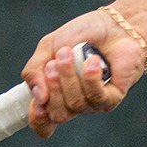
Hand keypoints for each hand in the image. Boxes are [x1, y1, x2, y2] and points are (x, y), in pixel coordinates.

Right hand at [20, 7, 144, 137]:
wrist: (112, 25)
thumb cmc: (80, 36)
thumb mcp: (47, 48)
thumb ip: (34, 70)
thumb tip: (38, 97)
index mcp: (53, 94)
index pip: (42, 122)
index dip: (37, 118)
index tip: (38, 104)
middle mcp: (72, 103)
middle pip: (57, 115)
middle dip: (53, 88)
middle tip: (54, 64)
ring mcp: (92, 103)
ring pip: (75, 105)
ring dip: (70, 77)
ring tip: (71, 53)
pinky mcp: (111, 98)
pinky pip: (96, 98)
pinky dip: (90, 78)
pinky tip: (93, 61)